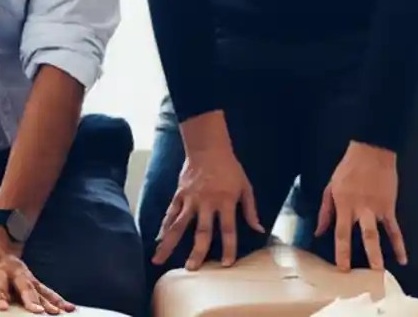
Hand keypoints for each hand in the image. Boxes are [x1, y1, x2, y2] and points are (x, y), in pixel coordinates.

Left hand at [0, 225, 73, 314]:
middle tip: (37, 312)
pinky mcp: (34, 282)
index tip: (1, 307)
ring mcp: (27, 277)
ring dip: (49, 302)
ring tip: (57, 313)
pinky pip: (48, 292)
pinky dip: (58, 300)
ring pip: (40, 290)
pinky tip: (69, 309)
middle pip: (24, 286)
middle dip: (31, 300)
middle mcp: (16, 272)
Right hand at [153, 145, 264, 270]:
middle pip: (202, 231)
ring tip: (159, 259)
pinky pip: (170, 212)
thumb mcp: (246, 186)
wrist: (208, 147)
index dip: (228, 247)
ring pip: (179, 225)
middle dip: (197, 251)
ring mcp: (190, 198)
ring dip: (169, 243)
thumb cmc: (230, 168)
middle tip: (191, 269)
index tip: (226, 264)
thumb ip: (251, 209)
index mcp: (226, 201)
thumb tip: (259, 230)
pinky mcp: (179, 194)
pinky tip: (158, 239)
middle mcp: (207, 202)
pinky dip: (164, 226)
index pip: (228, 229)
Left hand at [315, 141, 405, 271]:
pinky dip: (399, 244)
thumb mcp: (330, 187)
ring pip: (378, 234)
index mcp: (343, 205)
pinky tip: (403, 258)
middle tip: (361, 274)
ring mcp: (376, 209)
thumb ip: (325, 211)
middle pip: (361, 235)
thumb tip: (318, 232)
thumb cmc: (348, 169)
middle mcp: (360, 209)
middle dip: (361, 255)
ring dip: (379, 252)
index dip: (341, 251)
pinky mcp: (389, 207)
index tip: (341, 267)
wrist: (372, 153)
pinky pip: (394, 228)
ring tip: (380, 271)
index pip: (341, 232)